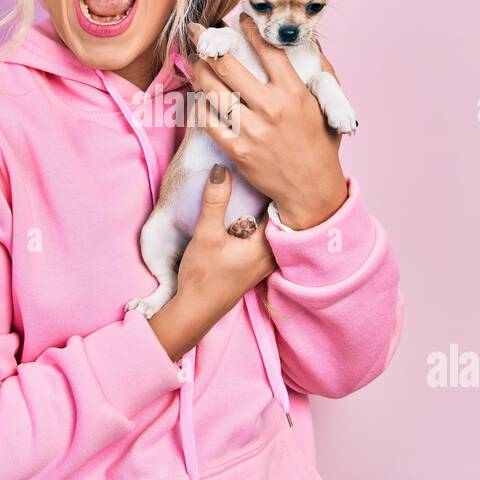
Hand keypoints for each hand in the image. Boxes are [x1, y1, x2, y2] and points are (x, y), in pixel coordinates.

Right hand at [152, 163, 275, 360]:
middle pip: (282, 220)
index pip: (282, 209)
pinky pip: (267, 240)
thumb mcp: (206, 234)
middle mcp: (272, 255)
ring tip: (266, 189)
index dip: (280, 188)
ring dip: (270, 213)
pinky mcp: (255, 268)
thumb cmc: (202, 275)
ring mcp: (265, 264)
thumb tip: (221, 169)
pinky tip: (252, 216)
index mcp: (267, 245)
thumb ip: (215, 201)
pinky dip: (263, 226)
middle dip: (278, 198)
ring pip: (274, 231)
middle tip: (274, 173)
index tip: (276, 168)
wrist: (196, 310)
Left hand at [187, 14, 348, 229]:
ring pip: (213, 91)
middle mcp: (271, 108)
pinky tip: (200, 96)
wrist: (311, 188)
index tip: (237, 20)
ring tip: (195, 61)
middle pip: (229, 66)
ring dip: (199, 71)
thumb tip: (308, 44)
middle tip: (198, 32)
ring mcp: (252, 130)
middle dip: (208, 43)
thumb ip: (320, 73)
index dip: (248, 30)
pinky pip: (208, 120)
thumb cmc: (320, 145)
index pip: (267, 50)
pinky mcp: (237, 150)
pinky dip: (200, 105)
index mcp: (295, 93)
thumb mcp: (327, 106)